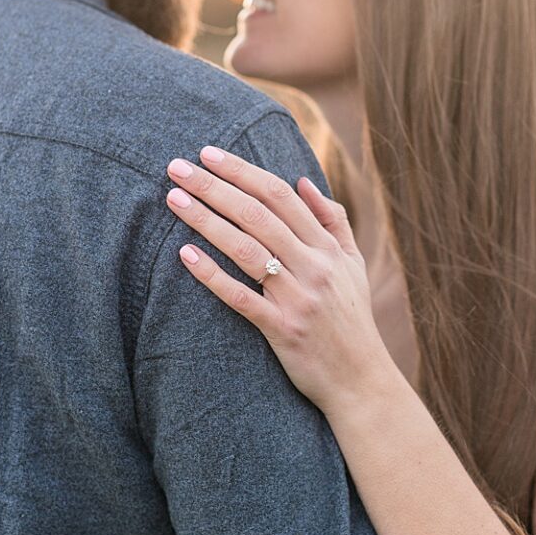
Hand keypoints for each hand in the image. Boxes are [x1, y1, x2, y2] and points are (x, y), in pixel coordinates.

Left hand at [164, 146, 395, 412]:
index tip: (207, 154)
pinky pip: (241, 297)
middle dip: (214, 186)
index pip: (279, 195)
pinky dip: (212, 275)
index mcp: (326, 247)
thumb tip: (303, 181)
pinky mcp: (282, 330)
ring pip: (246, 249)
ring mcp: (298, 298)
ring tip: (173, 200)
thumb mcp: (352, 265)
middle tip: (176, 167)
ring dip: (206, 220)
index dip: (242, 171)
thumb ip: (331, 221)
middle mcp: (314, 266)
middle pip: (257, 215)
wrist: (362, 381)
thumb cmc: (351, 319)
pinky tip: (185, 255)